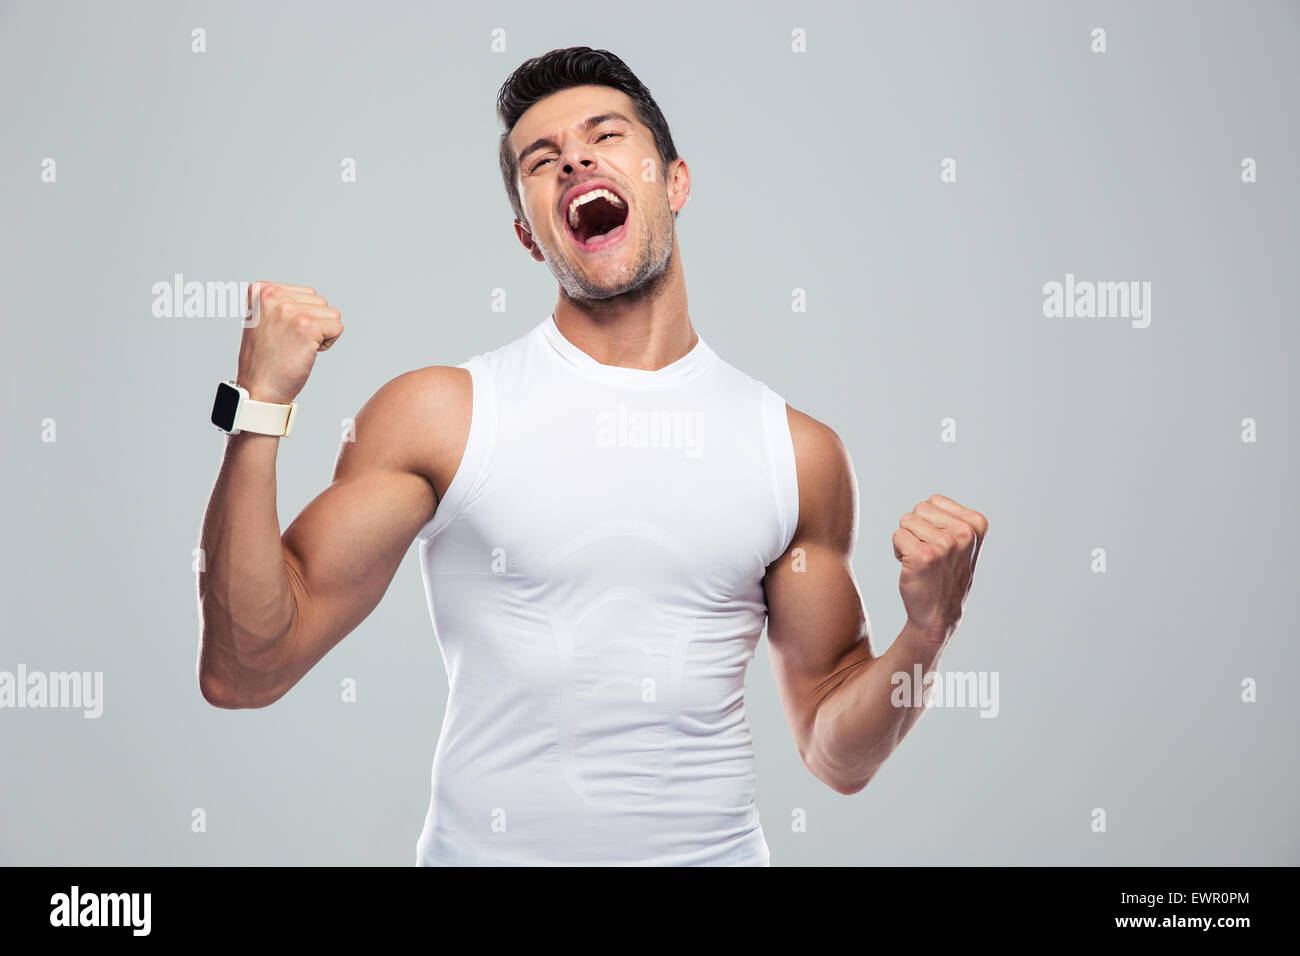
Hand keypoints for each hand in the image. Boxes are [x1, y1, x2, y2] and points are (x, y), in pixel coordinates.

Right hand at [236, 281, 342, 403]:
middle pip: (320, 301)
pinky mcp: (307, 326)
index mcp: (261, 289)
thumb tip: (312, 297)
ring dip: (321, 333)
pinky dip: (328, 343)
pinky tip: (307, 352)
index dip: (303, 316)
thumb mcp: (265, 319)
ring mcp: (290, 310)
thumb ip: (283, 302)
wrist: (259, 388)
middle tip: (290, 342)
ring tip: (297, 347)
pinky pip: (337, 327)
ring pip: (331, 313)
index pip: (307, 294)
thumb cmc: (265, 359)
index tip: (282, 333)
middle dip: (314, 323)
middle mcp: (273, 295)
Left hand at [892, 494, 987, 644]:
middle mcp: (964, 533)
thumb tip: (930, 501)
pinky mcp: (923, 556)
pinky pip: (897, 536)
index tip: (941, 544)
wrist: (940, 614)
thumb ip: (953, 518)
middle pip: (919, 508)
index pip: (934, 501)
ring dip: (908, 540)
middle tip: (929, 553)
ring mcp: (944, 544)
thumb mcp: (964, 543)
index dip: (930, 522)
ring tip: (922, 560)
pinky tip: (912, 567)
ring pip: (906, 521)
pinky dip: (898, 551)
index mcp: (976, 524)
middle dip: (917, 528)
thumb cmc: (946, 574)